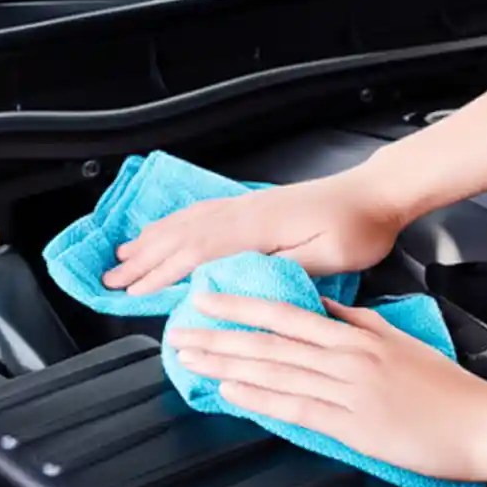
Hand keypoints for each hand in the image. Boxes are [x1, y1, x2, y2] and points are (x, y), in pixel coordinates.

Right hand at [102, 166, 404, 294]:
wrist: (376, 193)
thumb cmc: (359, 226)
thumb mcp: (329, 256)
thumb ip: (285, 267)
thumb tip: (241, 278)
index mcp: (258, 227)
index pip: (197, 253)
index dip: (161, 274)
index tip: (133, 293)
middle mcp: (244, 212)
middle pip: (181, 236)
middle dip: (143, 260)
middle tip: (111, 280)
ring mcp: (246, 206)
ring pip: (187, 222)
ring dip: (152, 240)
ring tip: (124, 256)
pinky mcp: (254, 206)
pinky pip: (202, 213)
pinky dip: (175, 224)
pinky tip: (165, 231)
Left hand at [167, 294, 486, 481]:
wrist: (482, 423)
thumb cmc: (444, 388)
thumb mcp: (398, 341)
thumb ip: (356, 323)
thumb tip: (322, 305)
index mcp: (356, 337)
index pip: (286, 314)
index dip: (242, 305)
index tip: (207, 299)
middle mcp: (346, 358)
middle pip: (270, 341)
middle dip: (220, 334)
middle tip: (179, 331)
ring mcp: (348, 391)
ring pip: (276, 371)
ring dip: (228, 363)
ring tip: (192, 358)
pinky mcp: (353, 426)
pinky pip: (297, 407)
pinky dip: (260, 397)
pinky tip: (231, 390)